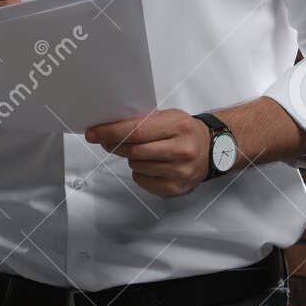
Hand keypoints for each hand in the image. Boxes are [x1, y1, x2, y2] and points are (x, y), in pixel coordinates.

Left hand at [85, 108, 211, 197]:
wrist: (212, 150)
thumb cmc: (184, 131)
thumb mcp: (168, 116)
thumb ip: (142, 121)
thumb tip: (107, 127)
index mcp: (178, 126)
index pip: (137, 131)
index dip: (111, 132)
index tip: (93, 133)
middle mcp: (181, 150)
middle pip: (133, 150)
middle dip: (115, 145)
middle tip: (107, 140)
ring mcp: (179, 172)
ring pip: (136, 165)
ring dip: (131, 158)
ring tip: (144, 151)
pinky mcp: (175, 188)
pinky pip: (142, 180)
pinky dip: (140, 172)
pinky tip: (152, 164)